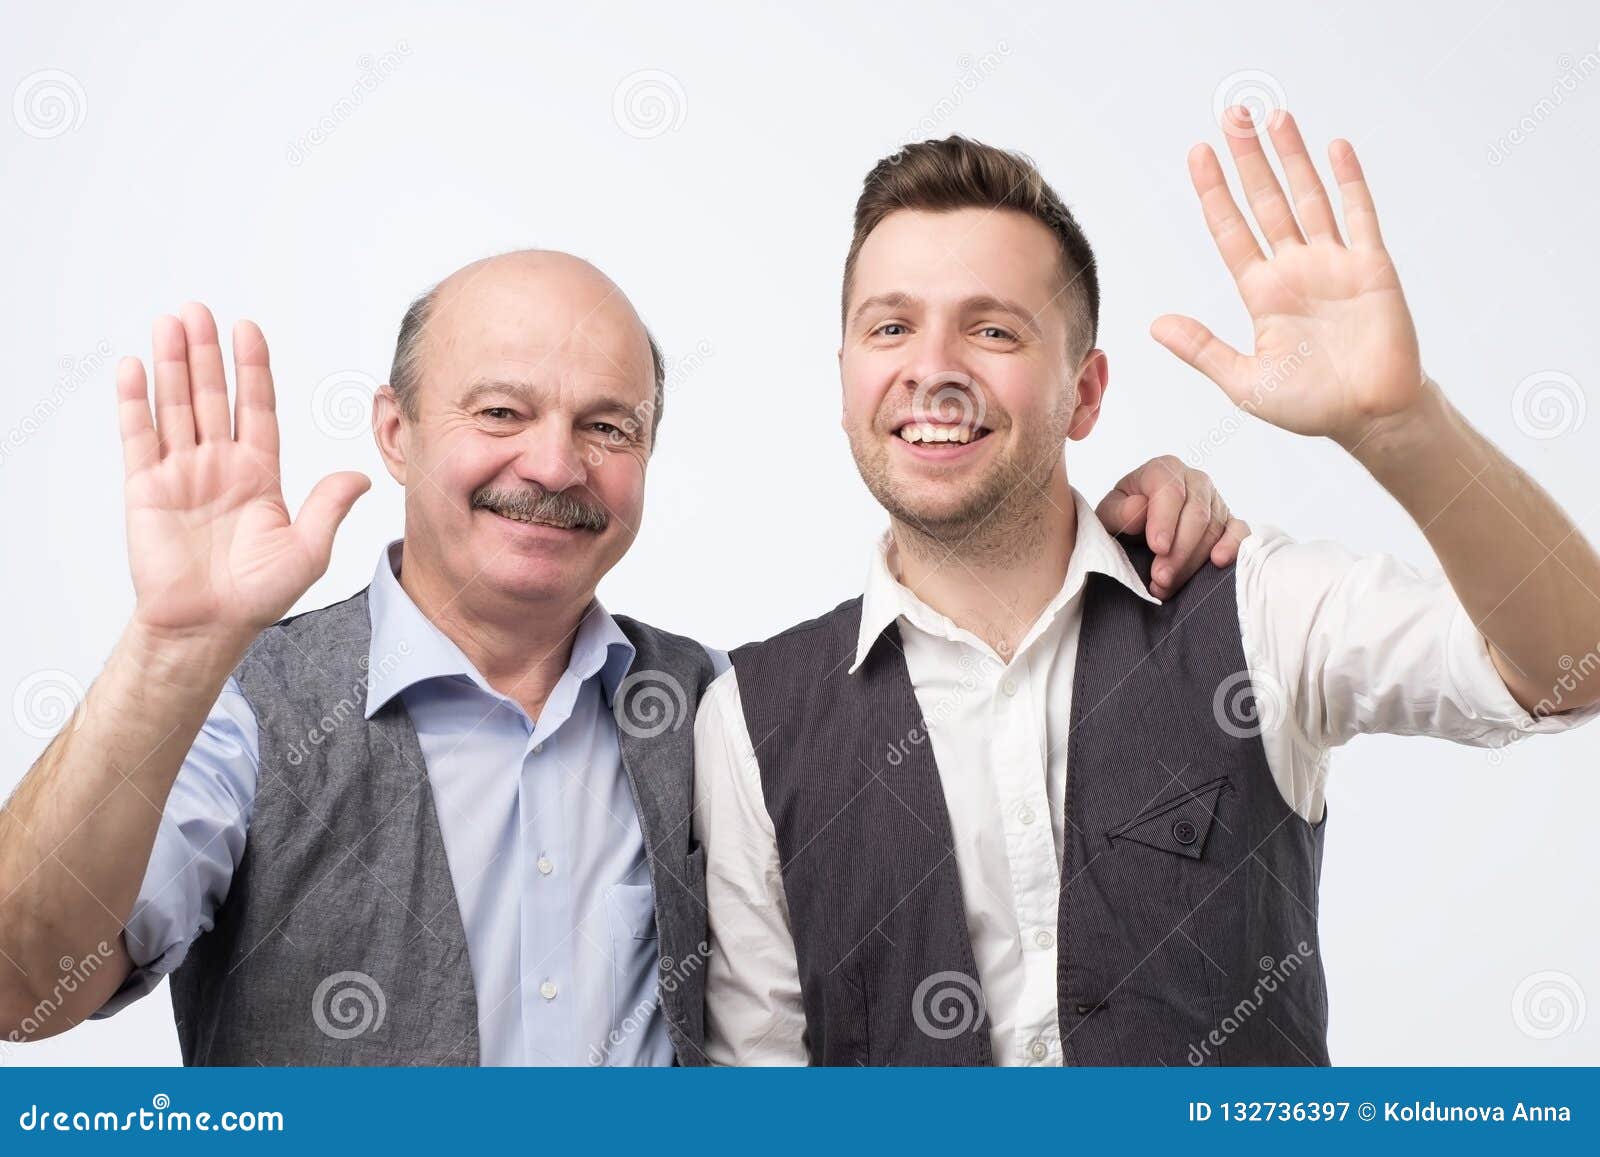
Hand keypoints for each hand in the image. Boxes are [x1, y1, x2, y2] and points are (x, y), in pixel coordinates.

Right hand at [118, 303, 369, 641]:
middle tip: (199, 310)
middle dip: (205, 353)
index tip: (247, 330)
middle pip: (211, 396)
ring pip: (175, 406)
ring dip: (171, 364)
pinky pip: (139, 437)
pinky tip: (135, 367)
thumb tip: (359, 475)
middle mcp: (219, 465)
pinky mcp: (146, 488)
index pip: (256, 407)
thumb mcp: (308, 550)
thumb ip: (328, 507)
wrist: (208, 626)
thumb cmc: (258, 595)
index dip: (251, 369)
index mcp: (259, 473)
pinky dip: (135, 402)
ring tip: (170, 322)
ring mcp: (181, 473)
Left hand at [1095, 456, 1248, 598]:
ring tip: (1167, 584)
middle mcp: (1194, 480)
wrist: (1138, 531)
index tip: (1157, 547)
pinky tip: (1219, 562)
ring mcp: (1216, 500)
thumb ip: (1118, 512)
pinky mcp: (1230, 521)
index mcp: (1163, 470)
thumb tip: (1138, 509)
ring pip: (1214, 529)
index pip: (1170, 490)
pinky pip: (1240, 531)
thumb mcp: (1108, 514)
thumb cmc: (1123, 519)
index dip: (1165, 520)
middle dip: (1179, 551)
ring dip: (1193, 561)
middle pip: (1196, 514)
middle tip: (1160, 578)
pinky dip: (1233, 546)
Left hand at [1152, 109, 1424, 448]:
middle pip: (1266, 202)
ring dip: (1292, 157)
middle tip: (1233, 116)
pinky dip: (1348, 181)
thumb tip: (1155, 324)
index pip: (1231, 230)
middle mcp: (1295, 269)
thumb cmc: (1310, 406)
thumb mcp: (1244, 381)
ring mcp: (1334, 264)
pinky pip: (1359, 215)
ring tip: (1274, 116)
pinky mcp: (1372, 268)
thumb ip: (1201, 349)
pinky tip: (1334, 148)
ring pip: (1309, 197)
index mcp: (1262, 293)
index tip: (1198, 155)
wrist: (1370, 419)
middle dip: (1249, 159)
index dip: (1214, 192)